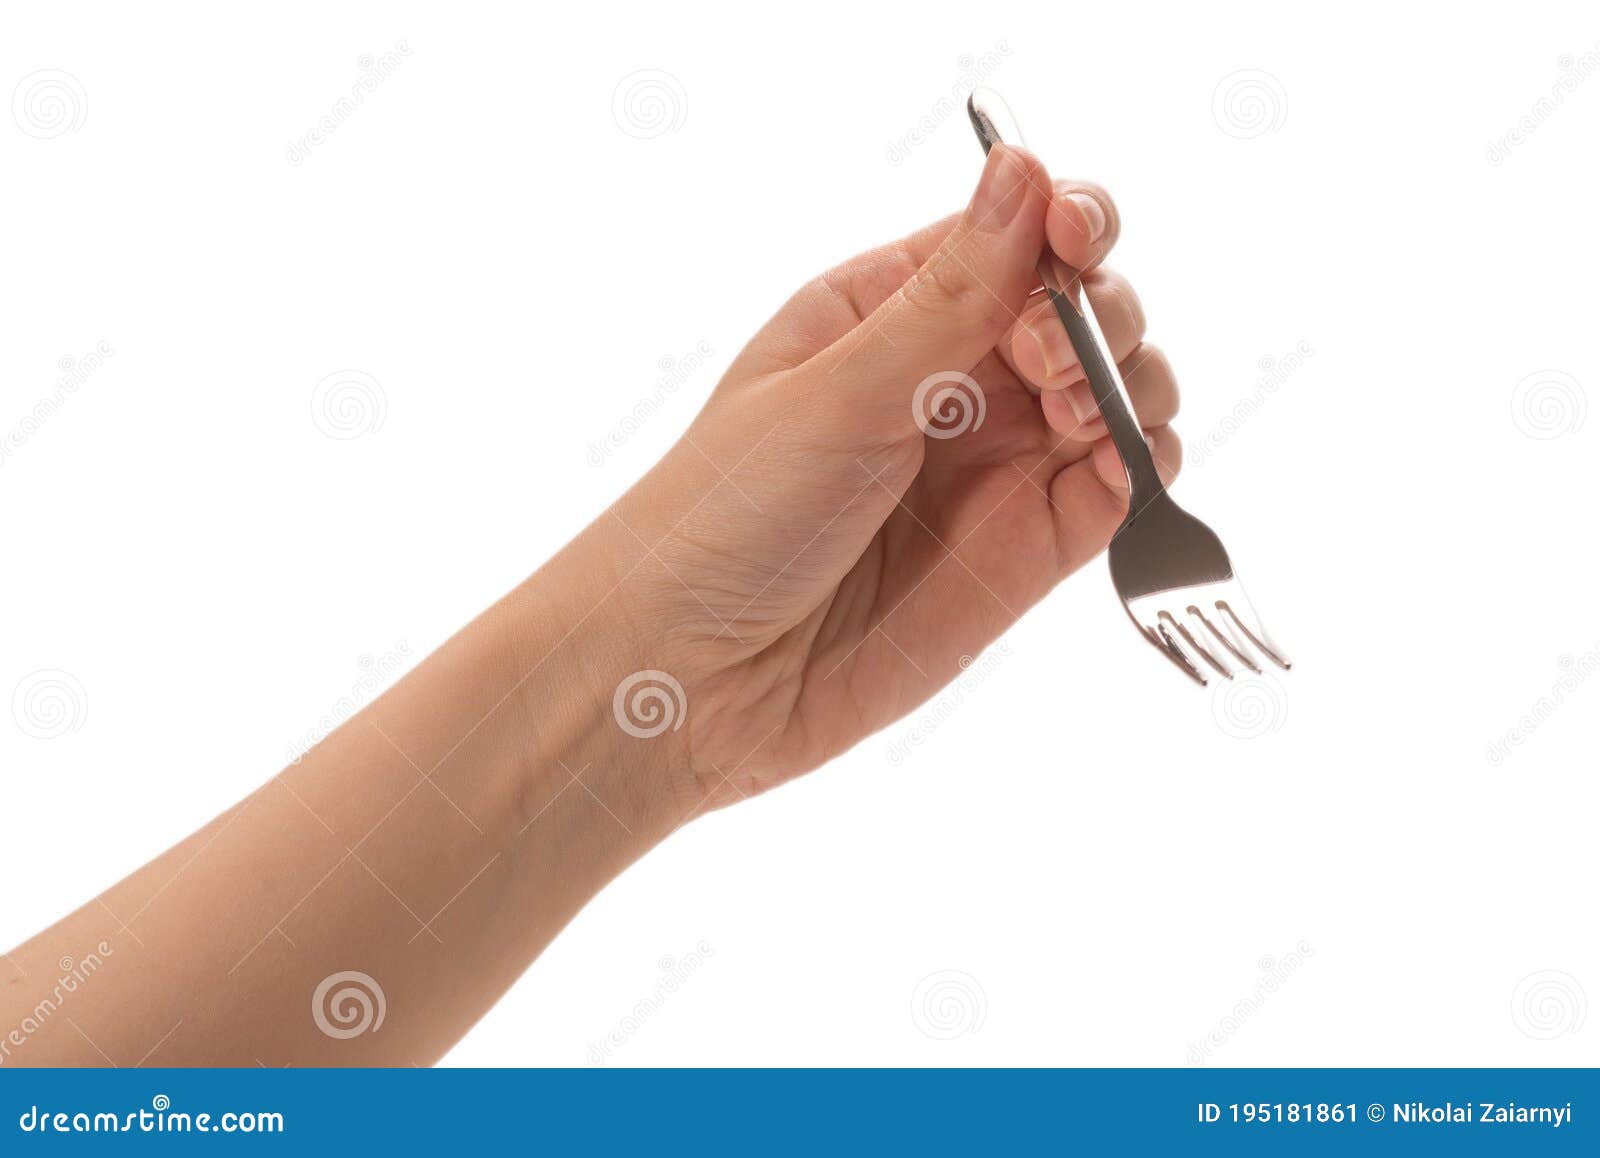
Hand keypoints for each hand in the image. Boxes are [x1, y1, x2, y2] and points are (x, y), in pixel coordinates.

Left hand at [596, 146, 1181, 815]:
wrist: (697, 675)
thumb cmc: (729, 517)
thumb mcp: (839, 390)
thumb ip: (949, 298)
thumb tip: (1020, 169)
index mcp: (891, 312)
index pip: (1013, 236)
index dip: (1066, 222)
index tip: (1075, 236)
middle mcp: (955, 379)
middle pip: (1082, 307)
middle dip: (1098, 312)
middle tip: (1050, 361)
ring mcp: (996, 464)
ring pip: (1118, 390)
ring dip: (1129, 381)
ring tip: (1071, 415)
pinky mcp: (1027, 548)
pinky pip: (1117, 485)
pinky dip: (1141, 462)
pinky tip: (1117, 461)